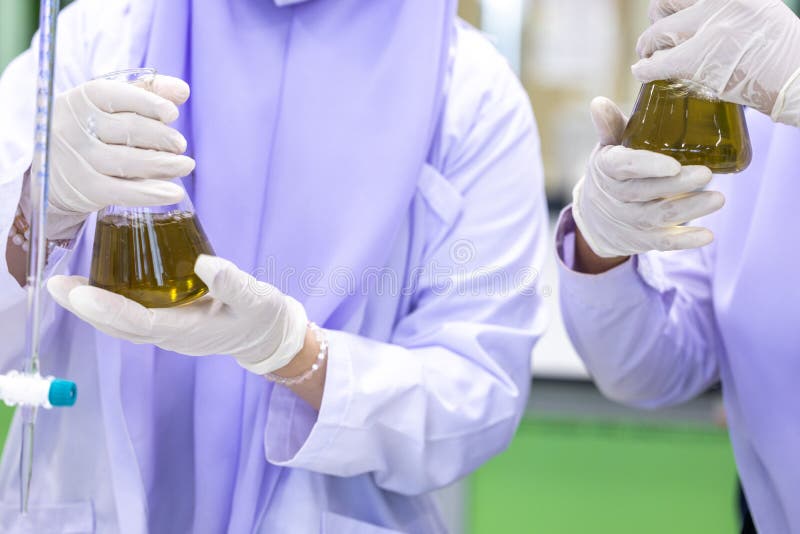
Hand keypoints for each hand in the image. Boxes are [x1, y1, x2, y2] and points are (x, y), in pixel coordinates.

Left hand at [46, 255, 308, 374]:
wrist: (268, 335)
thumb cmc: (262, 317)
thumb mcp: (257, 299)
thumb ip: (233, 283)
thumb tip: (204, 263)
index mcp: (190, 332)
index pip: (141, 323)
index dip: (109, 309)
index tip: (82, 294)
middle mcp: (172, 335)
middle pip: (120, 326)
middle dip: (86, 308)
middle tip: (56, 284)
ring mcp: (168, 330)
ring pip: (121, 322)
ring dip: (91, 306)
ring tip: (65, 284)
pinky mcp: (168, 320)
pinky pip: (130, 314)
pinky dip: (108, 301)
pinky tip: (96, 284)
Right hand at [47, 75, 194, 238]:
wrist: (55, 166)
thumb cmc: (93, 128)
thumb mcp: (112, 105)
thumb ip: (147, 93)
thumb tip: (182, 89)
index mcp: (83, 99)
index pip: (117, 95)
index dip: (148, 104)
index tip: (172, 114)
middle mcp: (76, 127)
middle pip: (127, 130)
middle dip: (160, 137)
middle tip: (180, 144)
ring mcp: (78, 159)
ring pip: (127, 162)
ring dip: (162, 164)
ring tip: (186, 165)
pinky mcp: (85, 189)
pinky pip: (122, 192)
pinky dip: (151, 193)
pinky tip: (175, 193)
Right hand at [572, 97, 724, 258]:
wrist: (596, 218)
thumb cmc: (612, 172)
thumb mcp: (608, 148)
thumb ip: (611, 127)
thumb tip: (599, 102)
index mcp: (607, 168)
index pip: (624, 167)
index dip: (647, 166)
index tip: (673, 164)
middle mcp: (615, 197)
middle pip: (644, 193)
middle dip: (677, 185)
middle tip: (707, 174)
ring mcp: (628, 220)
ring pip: (658, 217)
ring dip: (689, 210)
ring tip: (718, 198)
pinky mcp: (641, 240)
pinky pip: (662, 243)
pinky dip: (684, 241)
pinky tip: (707, 236)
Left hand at [633, 0, 799, 123]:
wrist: (798, 77)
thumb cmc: (782, 52)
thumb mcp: (759, 10)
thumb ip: (728, 9)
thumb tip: (698, 14)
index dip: (670, 4)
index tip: (667, 12)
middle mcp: (720, 2)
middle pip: (665, 3)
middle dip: (655, 21)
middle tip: (653, 38)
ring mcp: (709, 29)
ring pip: (659, 33)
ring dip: (648, 46)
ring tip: (647, 56)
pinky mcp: (699, 58)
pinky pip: (659, 62)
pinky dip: (646, 68)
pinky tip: (642, 71)